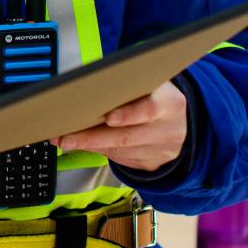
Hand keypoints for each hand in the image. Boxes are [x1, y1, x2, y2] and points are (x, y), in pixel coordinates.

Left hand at [51, 80, 186, 172]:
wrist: (182, 122)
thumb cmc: (155, 96)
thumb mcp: (150, 83)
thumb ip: (126, 84)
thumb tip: (85, 86)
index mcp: (170, 103)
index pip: (150, 108)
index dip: (129, 114)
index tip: (109, 117)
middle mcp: (169, 129)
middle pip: (126, 136)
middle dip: (92, 137)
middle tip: (66, 137)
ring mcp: (162, 150)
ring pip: (120, 151)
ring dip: (89, 146)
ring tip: (64, 140)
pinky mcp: (152, 164)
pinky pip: (121, 159)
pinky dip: (99, 151)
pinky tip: (82, 145)